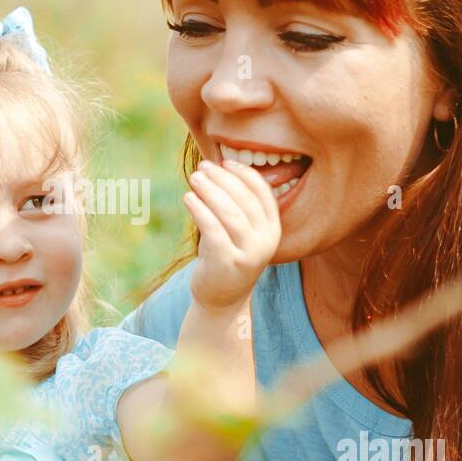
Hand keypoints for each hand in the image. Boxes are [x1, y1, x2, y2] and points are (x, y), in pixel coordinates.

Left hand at [184, 158, 281, 310]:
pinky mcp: (228, 262)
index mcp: (273, 228)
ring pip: (230, 213)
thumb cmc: (226, 255)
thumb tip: (216, 168)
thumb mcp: (238, 230)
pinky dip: (200, 210)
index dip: (244, 174)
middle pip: (245, 200)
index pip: (263, 193)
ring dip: (210, 191)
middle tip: (203, 167)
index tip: (224, 162)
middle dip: (222, 179)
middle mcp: (266, 240)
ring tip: (194, 178)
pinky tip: (188, 198)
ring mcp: (249, 253)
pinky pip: (214, 229)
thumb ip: (235, 204)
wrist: (222, 298)